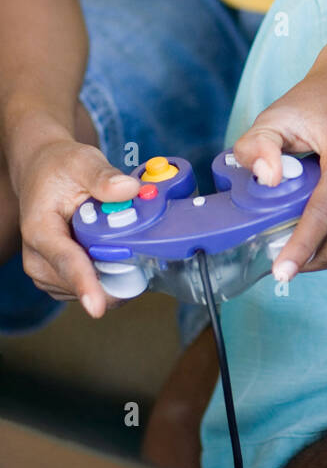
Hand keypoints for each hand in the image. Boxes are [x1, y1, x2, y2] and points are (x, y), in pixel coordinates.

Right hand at [14, 136, 140, 314]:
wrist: (43, 173)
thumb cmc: (60, 168)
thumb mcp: (82, 161)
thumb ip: (104, 177)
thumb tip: (130, 190)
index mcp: (40, 230)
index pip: (65, 261)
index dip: (85, 284)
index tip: (97, 306)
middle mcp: (39, 258)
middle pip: (84, 281)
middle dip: (117, 272)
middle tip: (145, 250)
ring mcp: (49, 272)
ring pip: (92, 287)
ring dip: (116, 272)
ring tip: (128, 242)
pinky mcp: (61, 278)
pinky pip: (94, 286)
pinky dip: (111, 273)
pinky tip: (121, 252)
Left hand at [232, 40, 326, 277]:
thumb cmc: (319, 98)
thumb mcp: (278, 113)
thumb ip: (259, 144)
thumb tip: (266, 180)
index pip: (323, 214)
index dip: (300, 247)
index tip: (280, 273)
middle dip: (307, 261)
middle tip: (276, 263)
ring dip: (319, 252)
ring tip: (289, 241)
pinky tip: (311, 225)